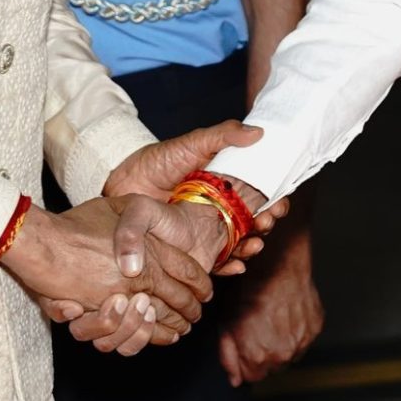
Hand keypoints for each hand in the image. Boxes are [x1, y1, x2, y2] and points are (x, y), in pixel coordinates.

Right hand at [3, 196, 211, 355]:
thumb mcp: (116, 206)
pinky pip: (136, 335)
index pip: (187, 269)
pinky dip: (150, 338)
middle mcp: (143, 274)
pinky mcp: (107, 315)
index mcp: (151, 248)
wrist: (44, 243)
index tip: (205, 291)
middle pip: (180, 297)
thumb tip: (152, 237)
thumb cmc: (76, 223)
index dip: (200, 282)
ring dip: (173, 325)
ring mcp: (125, 296)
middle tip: (196, 314)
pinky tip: (159, 337)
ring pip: (160, 319)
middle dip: (191, 308)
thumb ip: (136, 223)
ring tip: (181, 329)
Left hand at [103, 124, 280, 273]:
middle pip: (254, 221)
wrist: (122, 184)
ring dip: (251, 248)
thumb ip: (223, 136)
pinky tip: (235, 267)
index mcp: (226, 183)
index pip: (260, 193)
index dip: (274, 200)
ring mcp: (206, 230)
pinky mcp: (190, 249)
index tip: (278, 203)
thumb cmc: (157, 161)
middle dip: (266, 225)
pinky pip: (215, 262)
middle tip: (265, 224)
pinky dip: (229, 267)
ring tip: (252, 246)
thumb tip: (258, 133)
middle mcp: (220, 208)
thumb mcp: (191, 144)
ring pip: (239, 243)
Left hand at [220, 216, 322, 386]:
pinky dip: (296, 331)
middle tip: (259, 329)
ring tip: (274, 320)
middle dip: (263, 355)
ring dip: (281, 344)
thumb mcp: (226, 323)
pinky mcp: (315, 329)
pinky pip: (304, 339)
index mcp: (257, 358)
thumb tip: (235, 379)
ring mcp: (302, 343)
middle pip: (271, 368)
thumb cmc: (249, 290)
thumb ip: (228, 356)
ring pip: (289, 355)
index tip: (244, 346)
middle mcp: (282, 356)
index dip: (244, 363)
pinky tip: (287, 314)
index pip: (251, 378)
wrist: (276, 266)